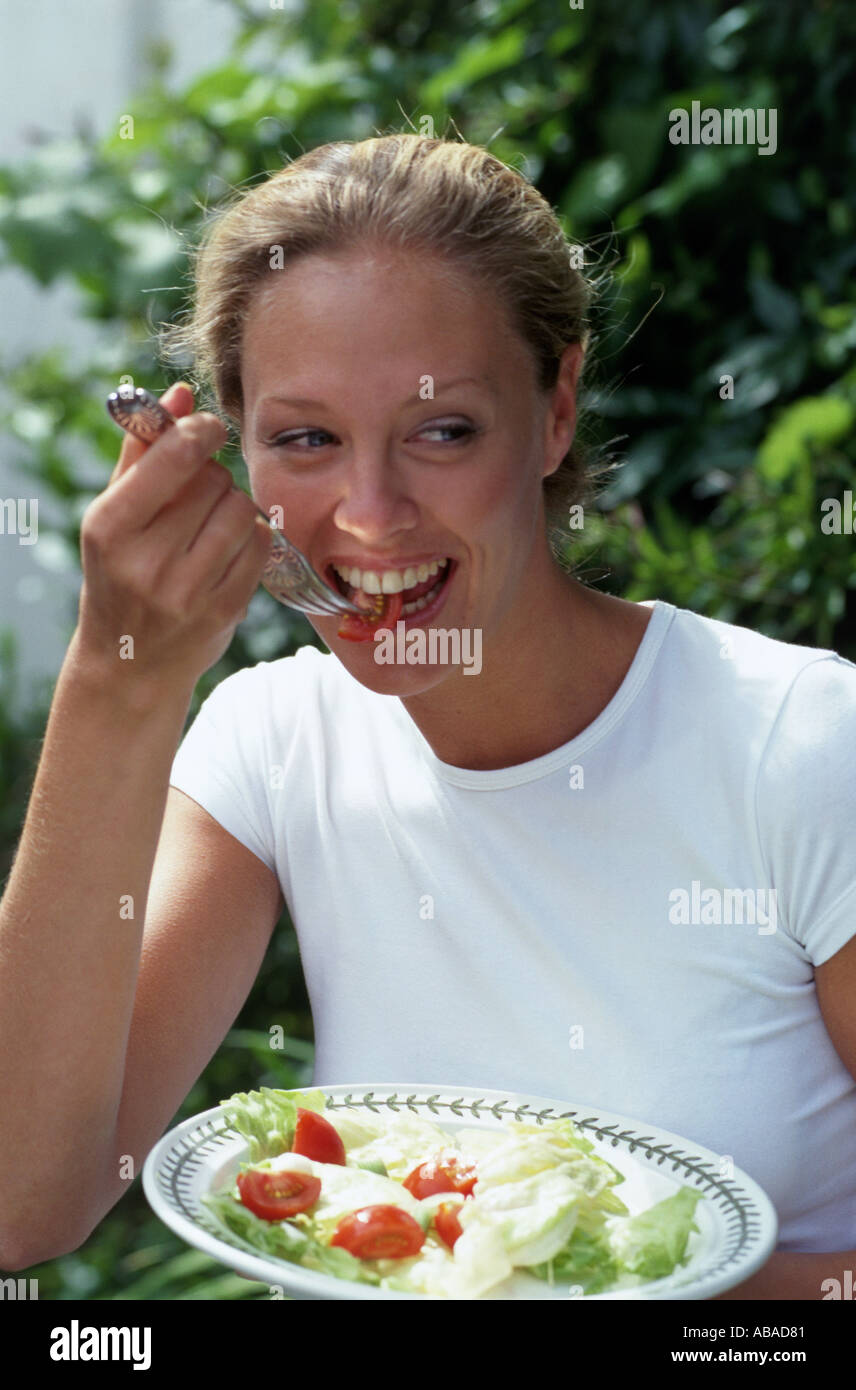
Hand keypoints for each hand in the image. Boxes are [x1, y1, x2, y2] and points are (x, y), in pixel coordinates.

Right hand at [77, 382, 272, 690]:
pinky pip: (259, 545)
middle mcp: (144, 562)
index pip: (174, 457)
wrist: (131, 663)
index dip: (200, 431)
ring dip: (235, 506)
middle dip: (213, 476)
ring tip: (212, 523)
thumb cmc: (122, 574)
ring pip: (241, 511)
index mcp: (109, 527)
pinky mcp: (224, 611)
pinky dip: (251, 537)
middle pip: (212, 481)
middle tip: (198, 495)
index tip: (208, 429)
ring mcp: (186, 591)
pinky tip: (229, 548)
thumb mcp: (114, 515)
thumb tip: (180, 393)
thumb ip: (144, 451)